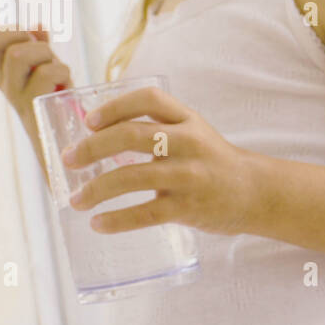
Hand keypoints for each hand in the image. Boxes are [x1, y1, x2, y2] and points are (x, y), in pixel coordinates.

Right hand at [0, 25, 71, 119]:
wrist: (62, 135)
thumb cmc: (53, 94)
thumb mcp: (45, 62)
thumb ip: (38, 42)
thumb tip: (38, 26)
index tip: (15, 34)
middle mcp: (1, 79)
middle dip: (16, 32)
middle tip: (37, 47)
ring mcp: (14, 93)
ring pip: (16, 54)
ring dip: (44, 53)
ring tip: (55, 68)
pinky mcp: (33, 104)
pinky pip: (45, 73)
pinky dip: (62, 72)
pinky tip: (65, 85)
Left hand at [62, 85, 262, 235]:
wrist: (256, 193)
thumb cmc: (213, 162)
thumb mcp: (194, 133)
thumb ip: (158, 129)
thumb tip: (97, 137)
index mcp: (187, 120)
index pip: (149, 99)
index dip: (115, 106)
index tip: (89, 121)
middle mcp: (189, 143)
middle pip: (131, 135)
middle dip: (92, 148)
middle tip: (68, 161)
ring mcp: (189, 176)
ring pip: (132, 177)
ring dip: (96, 190)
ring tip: (76, 201)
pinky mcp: (189, 207)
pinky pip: (145, 213)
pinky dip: (116, 220)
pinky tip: (99, 224)